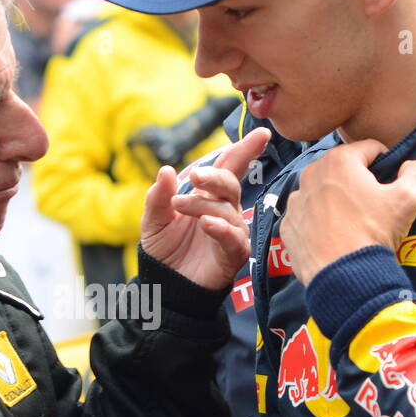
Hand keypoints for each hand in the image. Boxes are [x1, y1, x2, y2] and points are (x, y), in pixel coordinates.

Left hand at [140, 128, 269, 289]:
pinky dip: (221, 228)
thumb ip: (158, 197)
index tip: (262, 134)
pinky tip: (207, 224)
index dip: (245, 149)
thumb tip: (166, 170)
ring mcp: (231, 230)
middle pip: (229, 183)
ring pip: (226, 209)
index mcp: (207, 194)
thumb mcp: (153, 220)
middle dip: (214, 176)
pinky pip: (233, 237)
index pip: (228, 166)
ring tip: (179, 208)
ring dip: (202, 205)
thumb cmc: (165, 249)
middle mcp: (223, 208)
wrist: (165, 283)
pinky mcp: (234, 253)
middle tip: (195, 177)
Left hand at [279, 140, 415, 285]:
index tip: (390, 182)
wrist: (344, 278)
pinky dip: (319, 222)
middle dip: (358, 182)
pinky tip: (334, 237)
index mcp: (338, 161)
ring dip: (336, 201)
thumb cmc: (373, 233)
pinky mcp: (288, 227)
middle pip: (343, 169)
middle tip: (373, 205)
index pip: (370, 149)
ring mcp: (295, 203)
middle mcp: (310, 175)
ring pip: (323, 192)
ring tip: (352, 223)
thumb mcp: (408, 199)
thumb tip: (413, 166)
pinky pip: (307, 217)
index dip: (386, 163)